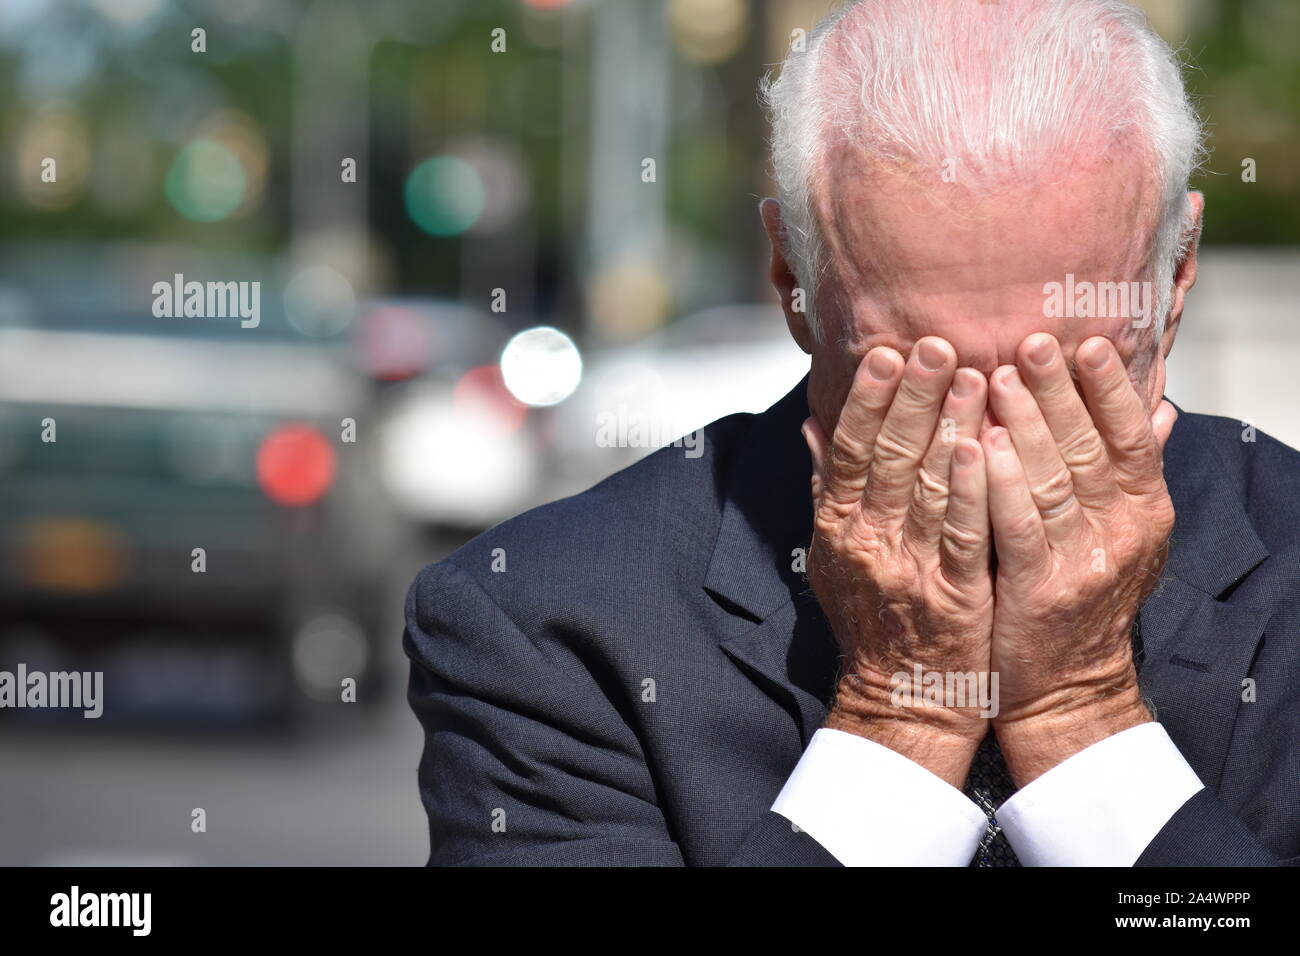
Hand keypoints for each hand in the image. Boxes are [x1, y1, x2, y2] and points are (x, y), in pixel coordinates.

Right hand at [803, 337, 992, 786]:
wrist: (901, 698)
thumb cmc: (872, 617)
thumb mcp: (834, 553)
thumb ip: (828, 485)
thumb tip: (811, 421)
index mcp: (839, 526)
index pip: (850, 450)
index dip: (869, 399)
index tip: (887, 351)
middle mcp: (867, 541)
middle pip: (889, 457)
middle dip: (913, 396)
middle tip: (936, 342)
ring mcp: (909, 567)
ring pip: (929, 486)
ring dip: (950, 426)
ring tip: (974, 373)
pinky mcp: (953, 595)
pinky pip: (962, 534)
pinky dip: (971, 489)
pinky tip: (985, 447)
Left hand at [982, 333, 1176, 784]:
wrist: (1067, 689)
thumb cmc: (1085, 597)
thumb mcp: (1125, 535)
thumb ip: (1137, 470)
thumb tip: (1163, 406)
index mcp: (1143, 511)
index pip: (1130, 436)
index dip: (1111, 388)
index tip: (1087, 341)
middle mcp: (1122, 532)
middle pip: (1089, 448)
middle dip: (1059, 391)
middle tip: (1029, 341)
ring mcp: (1082, 563)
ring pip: (1053, 481)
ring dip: (1024, 426)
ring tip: (995, 378)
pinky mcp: (1038, 592)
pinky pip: (1018, 529)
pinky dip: (999, 485)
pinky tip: (977, 447)